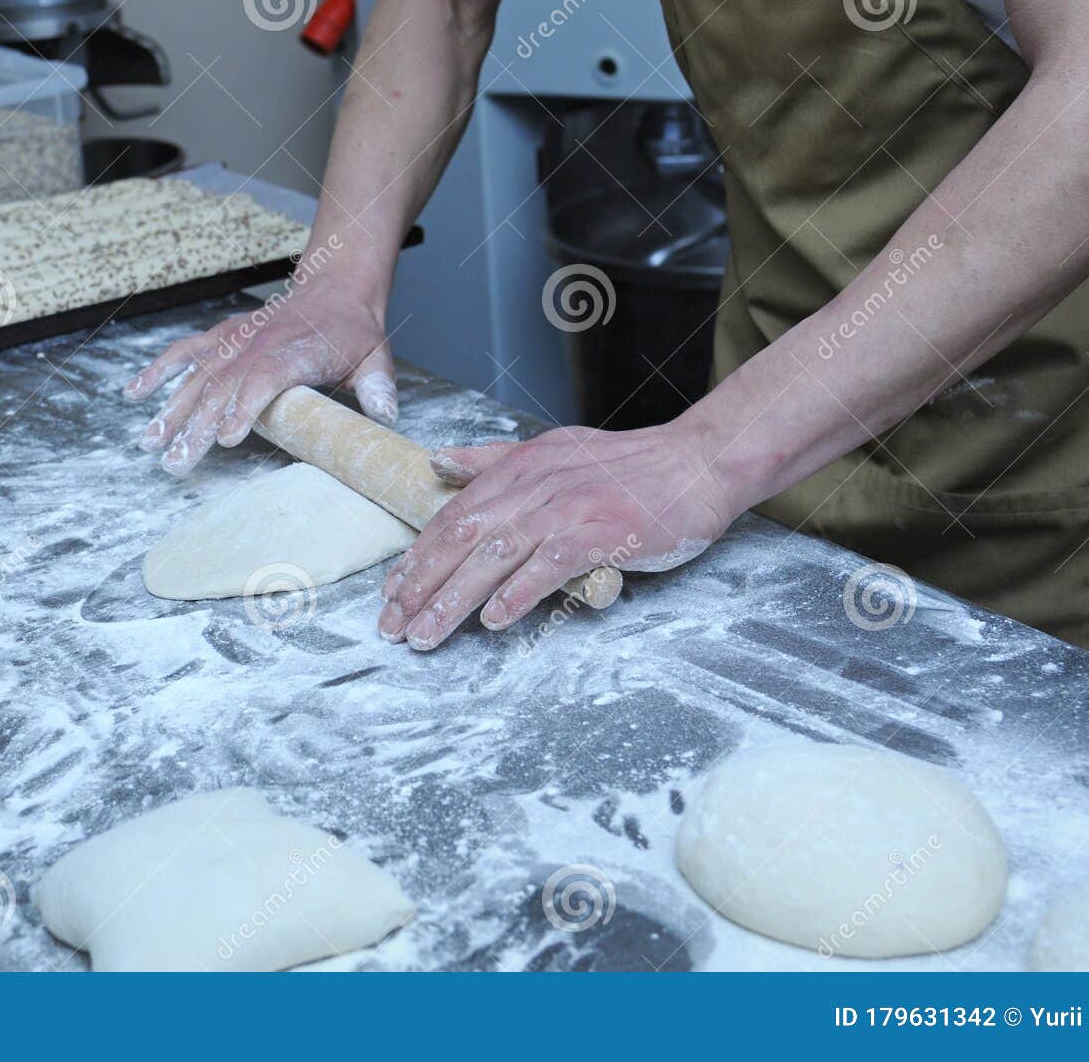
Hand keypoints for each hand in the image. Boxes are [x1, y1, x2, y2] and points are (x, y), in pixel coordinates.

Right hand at [125, 280, 394, 474]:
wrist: (334, 286)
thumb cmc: (353, 330)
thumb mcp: (375, 357)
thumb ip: (378, 387)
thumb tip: (387, 415)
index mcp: (296, 352)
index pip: (265, 379)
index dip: (244, 406)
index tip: (226, 437)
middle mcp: (259, 344)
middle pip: (221, 386)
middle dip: (195, 425)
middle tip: (176, 462)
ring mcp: (236, 339)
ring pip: (197, 375)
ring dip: (171, 409)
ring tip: (150, 443)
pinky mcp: (222, 336)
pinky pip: (184, 352)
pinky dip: (158, 371)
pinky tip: (134, 394)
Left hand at [377, 421, 737, 650]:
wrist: (698, 464)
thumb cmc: (628, 466)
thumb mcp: (552, 451)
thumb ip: (492, 460)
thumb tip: (436, 463)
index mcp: (519, 469)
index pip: (453, 516)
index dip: (417, 558)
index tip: (390, 595)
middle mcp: (536, 485)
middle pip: (462, 537)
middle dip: (421, 586)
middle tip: (393, 627)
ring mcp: (568, 508)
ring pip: (495, 555)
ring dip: (454, 600)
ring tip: (426, 636)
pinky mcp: (602, 532)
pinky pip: (549, 565)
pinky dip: (518, 593)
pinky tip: (493, 621)